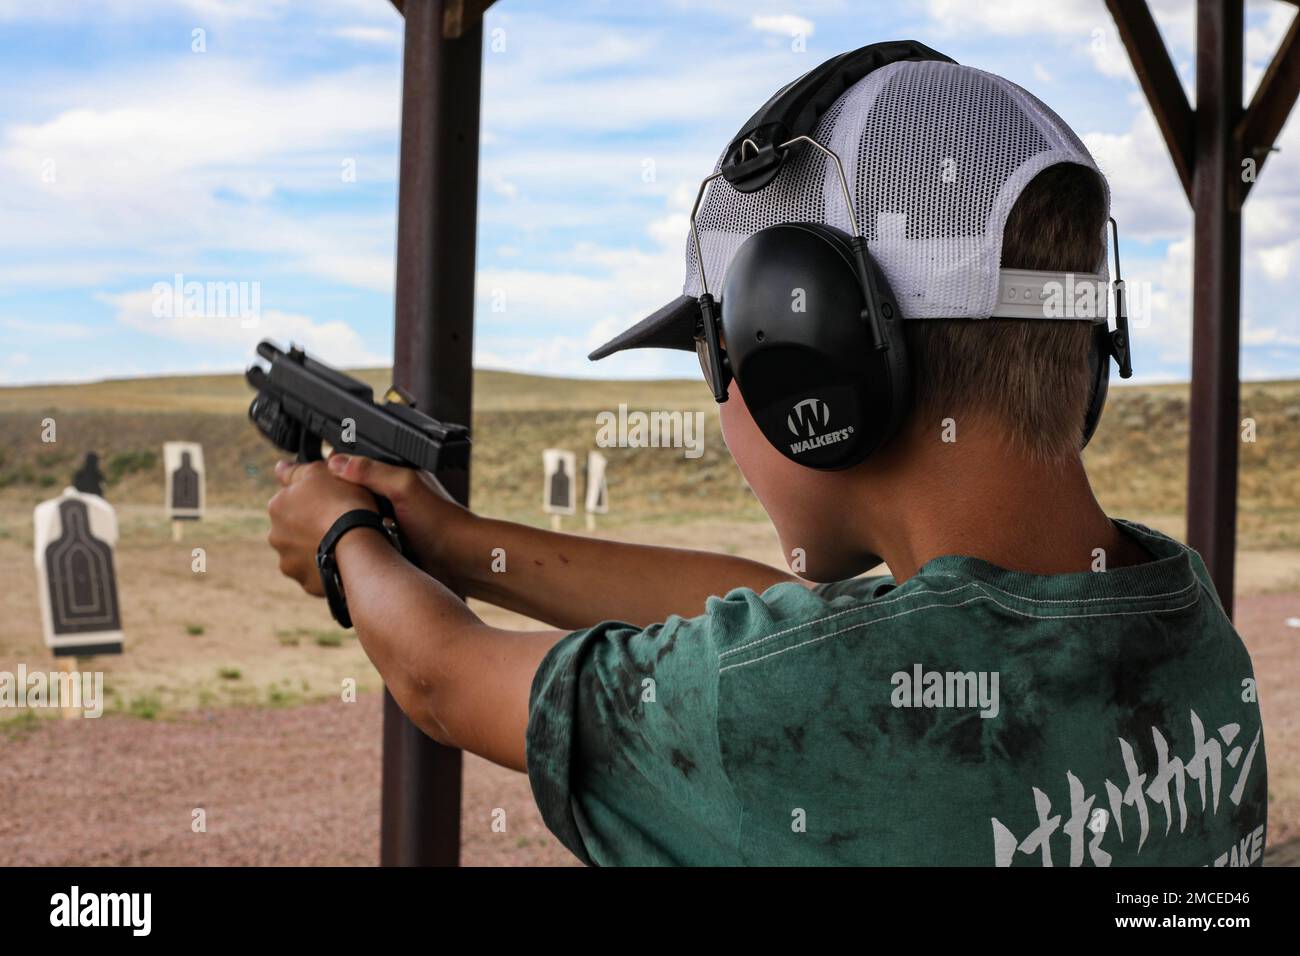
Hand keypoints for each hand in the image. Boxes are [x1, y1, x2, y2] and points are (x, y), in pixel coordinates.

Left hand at [267, 459, 377, 595]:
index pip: (291, 498)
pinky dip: (326, 566)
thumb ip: (296, 470)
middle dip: (311, 525)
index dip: (312, 498)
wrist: (359, 545)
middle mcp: (276, 535)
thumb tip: (280, 467)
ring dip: (317, 546)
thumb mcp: (322, 472)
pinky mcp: (306, 582)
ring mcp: (290, 562)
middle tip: (337, 522)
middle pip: (294, 527)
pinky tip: (342, 559)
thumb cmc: (344, 505)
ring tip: (342, 543)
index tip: (330, 501)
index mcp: (277, 506)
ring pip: (303, 551)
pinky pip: (316, 572)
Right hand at [326, 453, 474, 588]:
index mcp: (396, 474)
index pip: (357, 467)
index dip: (337, 474)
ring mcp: (391, 518)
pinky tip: (350, 545)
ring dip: (348, 523)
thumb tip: (337, 462)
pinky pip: (366, 537)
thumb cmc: (441, 520)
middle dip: (340, 500)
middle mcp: (392, 494)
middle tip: (322, 509)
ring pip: (357, 517)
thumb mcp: (404, 487)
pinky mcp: (390, 540)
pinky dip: (358, 540)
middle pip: (353, 493)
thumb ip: (373, 472)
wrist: (458, 559)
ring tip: (332, 527)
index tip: (318, 483)